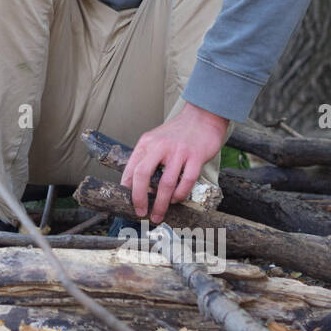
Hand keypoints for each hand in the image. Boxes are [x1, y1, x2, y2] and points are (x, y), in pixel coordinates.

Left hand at [119, 102, 227, 224]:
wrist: (203, 116)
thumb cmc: (178, 132)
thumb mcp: (156, 139)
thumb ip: (147, 158)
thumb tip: (138, 184)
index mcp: (147, 143)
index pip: (131, 168)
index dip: (127, 187)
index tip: (127, 201)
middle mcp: (160, 146)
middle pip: (143, 175)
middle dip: (139, 198)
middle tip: (141, 212)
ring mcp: (178, 152)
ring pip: (166, 183)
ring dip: (161, 203)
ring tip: (158, 214)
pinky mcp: (196, 157)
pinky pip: (186, 181)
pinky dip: (180, 195)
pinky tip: (176, 200)